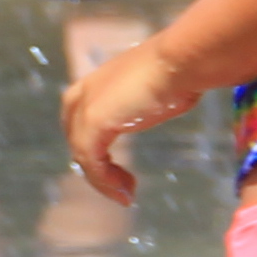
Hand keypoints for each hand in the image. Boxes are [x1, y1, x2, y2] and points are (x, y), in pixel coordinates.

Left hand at [61, 33, 196, 207]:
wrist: (180, 61)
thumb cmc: (179, 70)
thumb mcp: (158, 89)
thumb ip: (147, 99)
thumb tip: (167, 101)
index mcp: (96, 83)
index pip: (79, 120)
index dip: (92, 146)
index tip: (115, 167)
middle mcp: (84, 93)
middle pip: (77, 139)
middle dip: (95, 166)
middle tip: (120, 185)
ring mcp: (85, 108)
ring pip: (83, 155)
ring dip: (104, 181)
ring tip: (126, 194)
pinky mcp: (93, 122)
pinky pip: (92, 162)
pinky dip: (105, 182)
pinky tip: (125, 193)